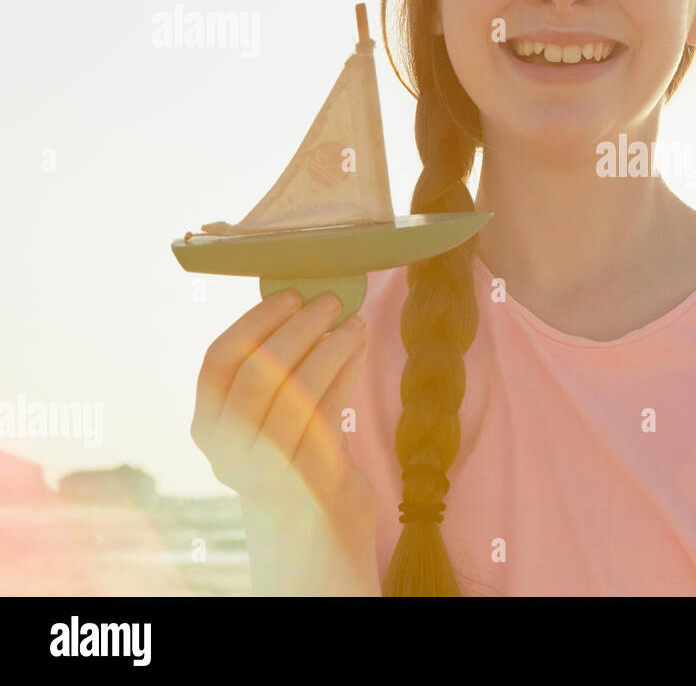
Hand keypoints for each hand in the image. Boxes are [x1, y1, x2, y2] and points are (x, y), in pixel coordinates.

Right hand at [190, 290, 377, 544]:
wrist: (314, 532)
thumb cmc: (296, 455)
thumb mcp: (274, 411)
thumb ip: (281, 366)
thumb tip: (310, 301)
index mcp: (207, 425)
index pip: (219, 361)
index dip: (255, 321)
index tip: (291, 294)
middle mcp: (225, 450)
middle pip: (258, 373)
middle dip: (298, 329)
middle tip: (332, 301)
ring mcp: (262, 470)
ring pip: (295, 393)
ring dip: (329, 349)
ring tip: (355, 323)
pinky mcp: (303, 482)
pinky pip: (327, 415)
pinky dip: (344, 376)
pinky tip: (358, 352)